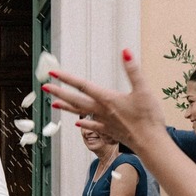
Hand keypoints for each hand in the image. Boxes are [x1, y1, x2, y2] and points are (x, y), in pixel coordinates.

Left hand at [43, 53, 167, 154]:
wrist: (150, 143)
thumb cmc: (148, 117)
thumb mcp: (143, 89)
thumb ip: (133, 70)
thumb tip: (126, 51)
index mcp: (107, 99)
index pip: (82, 85)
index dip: (67, 78)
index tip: (53, 73)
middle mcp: (102, 110)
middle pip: (76, 100)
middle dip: (59, 92)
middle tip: (44, 87)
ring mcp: (105, 122)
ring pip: (81, 113)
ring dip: (67, 107)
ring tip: (54, 104)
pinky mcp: (110, 131)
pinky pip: (93, 126)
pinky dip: (84, 123)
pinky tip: (77, 123)